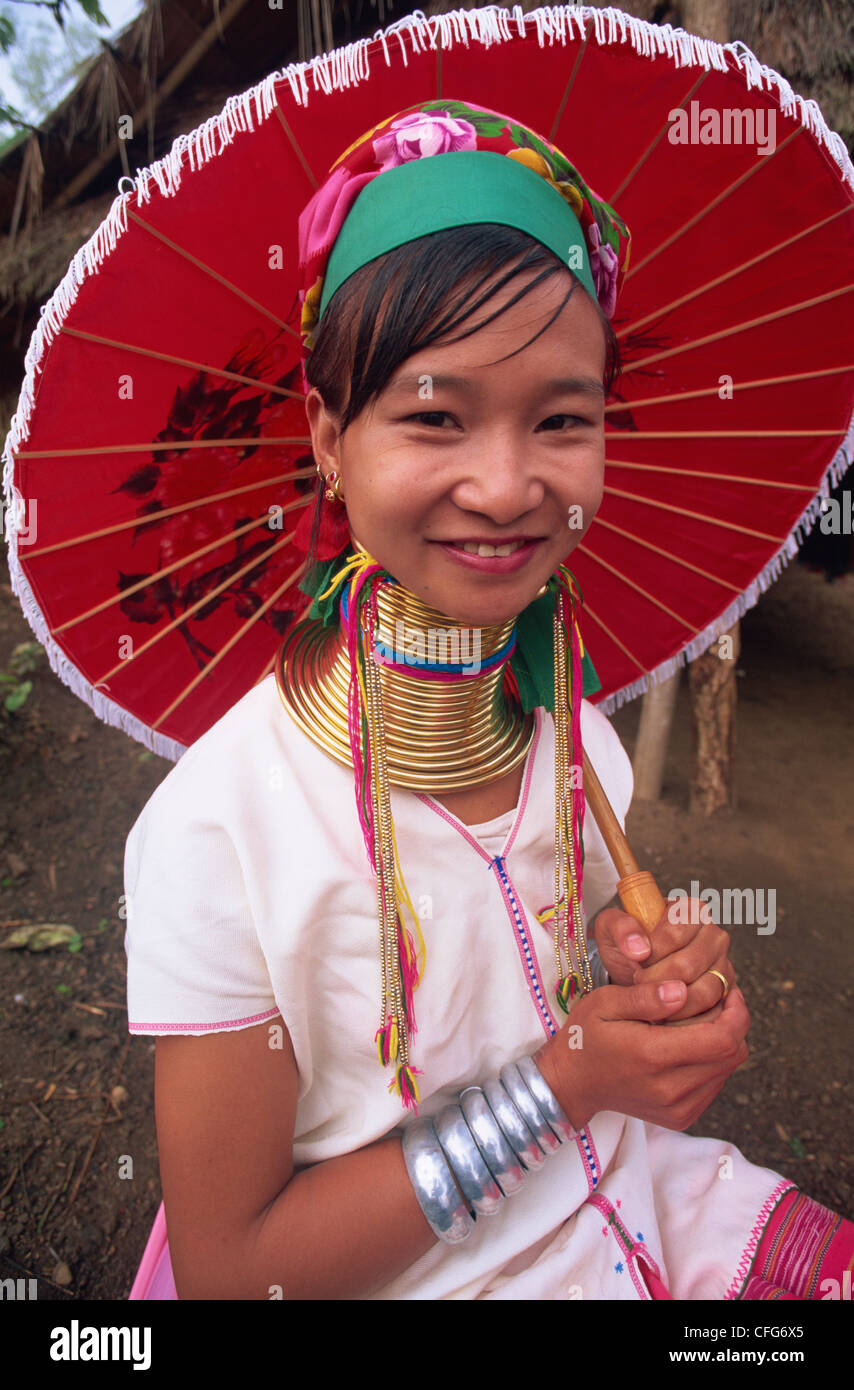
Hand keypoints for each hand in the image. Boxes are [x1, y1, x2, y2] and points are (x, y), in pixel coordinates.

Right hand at [534, 976, 749, 1132]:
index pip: (723, 1039)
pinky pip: (715, 1084)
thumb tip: (682, 990)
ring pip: (728, 1070)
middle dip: (734, 1022)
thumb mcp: (605, 1003)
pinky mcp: (681, 1117)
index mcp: (654, 1056)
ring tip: (704, 1020)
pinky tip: (692, 1044)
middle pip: (733, 1054)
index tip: (729, 990)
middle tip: (719, 999)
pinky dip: (713, 1061)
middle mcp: (671, 1089)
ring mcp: (678, 1108)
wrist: (571, 1084)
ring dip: (725, 1042)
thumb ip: (645, 996)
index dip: (737, 1012)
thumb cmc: (586, 1037)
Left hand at [594, 898, 734, 1022]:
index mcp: (691, 910)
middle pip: (689, 965)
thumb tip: (639, 949)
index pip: (675, 933)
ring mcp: (723, 966)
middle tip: (639, 983)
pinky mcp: (724, 994)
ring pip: (703, 992)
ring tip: (649, 999)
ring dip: (669, 1003)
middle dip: (657, 980)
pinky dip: (684, 1019)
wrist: (635, 972)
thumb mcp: (611, 928)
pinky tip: (664, 1016)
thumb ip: (620, 928)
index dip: (652, 953)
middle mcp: (714, 936)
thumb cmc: (627, 945)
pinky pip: (710, 1014)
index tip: (636, 962)